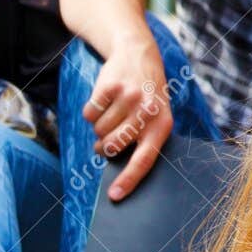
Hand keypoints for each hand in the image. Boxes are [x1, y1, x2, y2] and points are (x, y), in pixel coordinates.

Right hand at [84, 41, 172, 200]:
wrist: (139, 55)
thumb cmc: (146, 96)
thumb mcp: (156, 116)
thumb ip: (143, 141)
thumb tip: (121, 174)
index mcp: (163, 125)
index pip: (145, 159)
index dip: (129, 179)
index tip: (114, 196)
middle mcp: (148, 112)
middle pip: (111, 146)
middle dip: (103, 146)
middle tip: (108, 135)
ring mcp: (129, 97)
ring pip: (98, 130)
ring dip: (99, 126)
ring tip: (113, 111)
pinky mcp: (110, 86)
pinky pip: (89, 114)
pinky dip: (91, 111)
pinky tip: (104, 99)